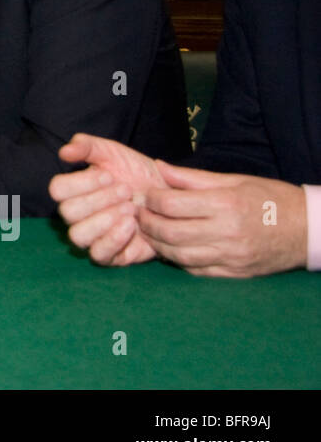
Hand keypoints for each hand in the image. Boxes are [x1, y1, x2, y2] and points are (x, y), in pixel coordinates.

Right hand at [51, 133, 166, 265]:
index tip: (109, 175)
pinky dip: (114, 238)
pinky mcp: (110, 256)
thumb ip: (87, 146)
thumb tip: (64, 152)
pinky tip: (132, 224)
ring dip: (105, 219)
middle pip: (68, 212)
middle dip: (99, 199)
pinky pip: (99, 254)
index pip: (57, 190)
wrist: (170, 197)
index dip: (82, 182)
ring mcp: (92, 237)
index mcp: (73, 191)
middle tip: (126, 190)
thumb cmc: (137, 173)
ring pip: (78, 235)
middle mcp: (77, 217)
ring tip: (130, 208)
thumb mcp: (113, 152)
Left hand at [137, 162, 307, 276]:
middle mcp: (226, 233)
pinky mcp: (233, 274)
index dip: (151, 200)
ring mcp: (230, 257)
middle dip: (146, 223)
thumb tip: (159, 167)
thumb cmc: (269, 198)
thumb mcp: (234, 180)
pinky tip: (170, 249)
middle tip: (137, 215)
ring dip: (157, 244)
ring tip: (148, 232)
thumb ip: (193, 177)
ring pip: (179, 255)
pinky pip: (195, 270)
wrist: (307, 229)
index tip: (144, 195)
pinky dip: (177, 260)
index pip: (172, 204)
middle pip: (170, 232)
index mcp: (225, 204)